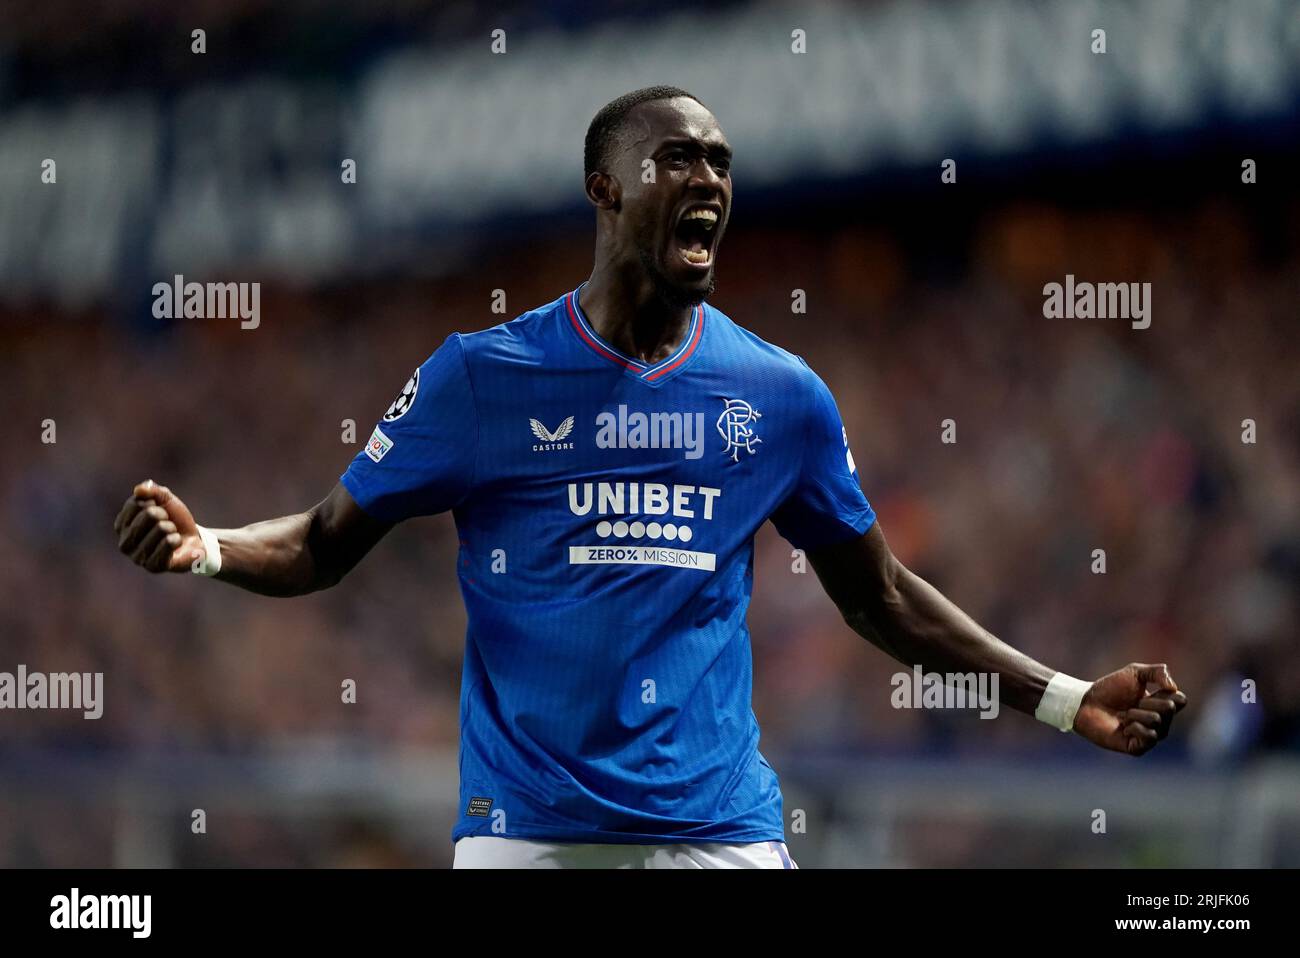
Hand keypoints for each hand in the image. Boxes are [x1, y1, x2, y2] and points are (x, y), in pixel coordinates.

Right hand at [114, 480, 203, 572]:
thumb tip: (139, 490)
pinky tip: (175, 543)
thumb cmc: (174, 519)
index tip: (158, 510)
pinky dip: (177, 539)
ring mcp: (137, 557)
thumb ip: (152, 490)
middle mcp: (124, 543)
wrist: (193, 540)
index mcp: (122, 525)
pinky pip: (169, 543)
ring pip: (162, 528)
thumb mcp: (165, 499)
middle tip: (168, 524)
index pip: (137, 503)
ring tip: (171, 535)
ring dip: (172, 529)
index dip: (155, 502)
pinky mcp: (153, 567)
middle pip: (149, 514)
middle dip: (165, 515)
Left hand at [1072, 663, 1188, 755]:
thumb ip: (1158, 672)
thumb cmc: (1110, 688)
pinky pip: (1149, 737)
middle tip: (1131, 703)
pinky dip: (1134, 726)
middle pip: (1169, 709)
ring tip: (1124, 715)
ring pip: (1157, 721)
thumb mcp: (1135, 672)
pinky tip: (1123, 726)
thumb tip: (1173, 688)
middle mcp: (1161, 723)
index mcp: (1163, 705)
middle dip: (1147, 701)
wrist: (1087, 703)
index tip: (1147, 690)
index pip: (1181, 700)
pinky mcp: (1138, 748)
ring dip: (1136, 713)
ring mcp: (1150, 736)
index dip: (1164, 692)